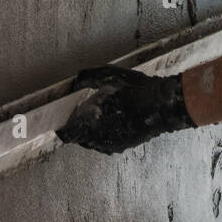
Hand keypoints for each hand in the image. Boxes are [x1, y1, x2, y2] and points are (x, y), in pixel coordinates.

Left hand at [57, 65, 195, 154]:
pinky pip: (107, 143)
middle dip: (78, 128)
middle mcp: (101, 139)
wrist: (162, 105)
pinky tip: (113, 121)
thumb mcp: (110, 75)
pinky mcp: (124, 146)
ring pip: (94, 142)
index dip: (62, 129)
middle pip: (80, 139)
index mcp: (92, 124)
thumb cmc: (137, 91)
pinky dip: (105, 134)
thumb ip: (88, 77)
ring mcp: (113, 145)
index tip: (59, 125)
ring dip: (92, 132)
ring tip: (98, 117)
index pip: (68, 134)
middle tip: (80, 115)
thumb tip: (77, 80)